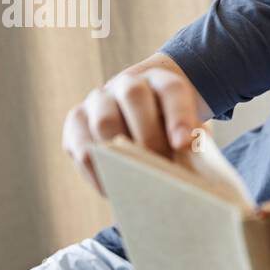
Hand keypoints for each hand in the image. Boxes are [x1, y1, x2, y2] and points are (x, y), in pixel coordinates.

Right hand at [62, 62, 202, 193]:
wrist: (141, 119)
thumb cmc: (171, 132)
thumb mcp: (188, 132)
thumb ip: (192, 143)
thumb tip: (189, 172)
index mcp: (161, 80)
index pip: (172, 90)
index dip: (180, 116)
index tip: (185, 144)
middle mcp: (127, 83)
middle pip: (133, 97)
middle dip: (149, 137)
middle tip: (161, 168)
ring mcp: (98, 101)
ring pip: (104, 122)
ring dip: (123, 155)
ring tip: (139, 183)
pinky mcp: (76, 122)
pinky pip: (83, 147)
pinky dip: (99, 172)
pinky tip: (115, 190)